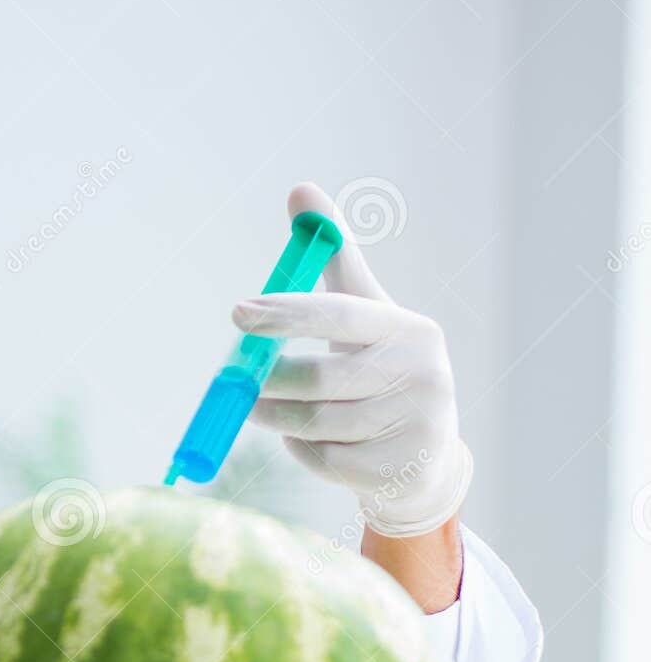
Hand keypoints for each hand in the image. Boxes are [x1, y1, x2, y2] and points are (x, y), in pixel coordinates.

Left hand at [233, 181, 471, 538]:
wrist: (424, 461)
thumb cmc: (383, 374)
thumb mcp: (366, 317)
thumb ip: (336, 258)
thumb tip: (301, 189)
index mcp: (410, 330)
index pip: (339, 314)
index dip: (285, 314)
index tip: (237, 313)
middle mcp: (422, 374)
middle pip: (319, 379)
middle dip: (269, 382)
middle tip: (236, 382)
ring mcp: (415, 425)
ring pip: (314, 425)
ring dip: (276, 418)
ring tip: (265, 409)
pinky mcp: (397, 471)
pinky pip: (322, 460)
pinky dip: (300, 451)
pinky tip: (304, 441)